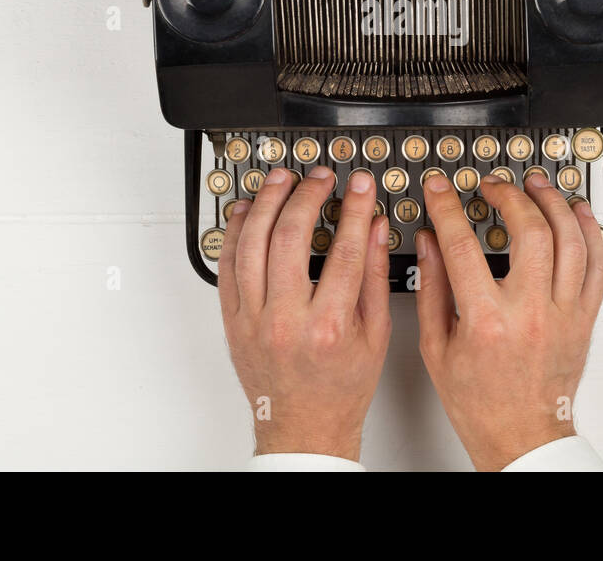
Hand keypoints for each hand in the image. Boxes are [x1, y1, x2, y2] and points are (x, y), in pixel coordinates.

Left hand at [218, 165, 391, 459]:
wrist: (303, 426)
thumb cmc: (340, 386)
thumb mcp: (374, 334)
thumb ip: (373, 276)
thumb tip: (374, 227)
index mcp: (328, 327)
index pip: (343, 250)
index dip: (353, 209)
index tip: (358, 185)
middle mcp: (286, 322)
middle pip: (291, 238)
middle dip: (306, 196)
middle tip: (319, 177)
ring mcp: (254, 320)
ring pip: (252, 245)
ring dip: (267, 203)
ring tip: (281, 180)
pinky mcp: (233, 321)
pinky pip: (227, 267)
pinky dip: (236, 232)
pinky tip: (249, 210)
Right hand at [414, 169, 602, 470]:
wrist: (522, 437)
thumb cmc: (481, 401)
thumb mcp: (436, 348)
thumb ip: (432, 288)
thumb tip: (429, 242)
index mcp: (487, 321)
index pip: (463, 245)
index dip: (447, 207)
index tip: (441, 189)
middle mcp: (530, 313)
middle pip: (529, 231)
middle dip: (509, 195)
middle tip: (493, 184)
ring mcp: (564, 315)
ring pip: (571, 241)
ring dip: (554, 203)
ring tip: (536, 184)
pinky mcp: (584, 319)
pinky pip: (598, 266)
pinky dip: (590, 232)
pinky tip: (577, 213)